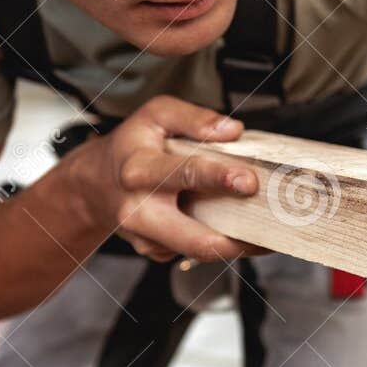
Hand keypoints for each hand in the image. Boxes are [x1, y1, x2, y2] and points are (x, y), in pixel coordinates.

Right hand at [70, 95, 259, 263]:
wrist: (97, 184)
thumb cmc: (133, 145)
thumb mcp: (156, 115)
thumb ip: (193, 118)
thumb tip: (232, 130)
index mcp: (140, 170)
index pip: (184, 174)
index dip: (219, 178)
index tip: (249, 181)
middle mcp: (139, 210)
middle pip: (194, 239)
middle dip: (236, 242)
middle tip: (270, 233)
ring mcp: (146, 237)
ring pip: (199, 251)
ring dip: (236, 246)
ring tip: (267, 234)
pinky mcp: (156, 251)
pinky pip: (194, 251)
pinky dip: (220, 242)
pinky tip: (238, 230)